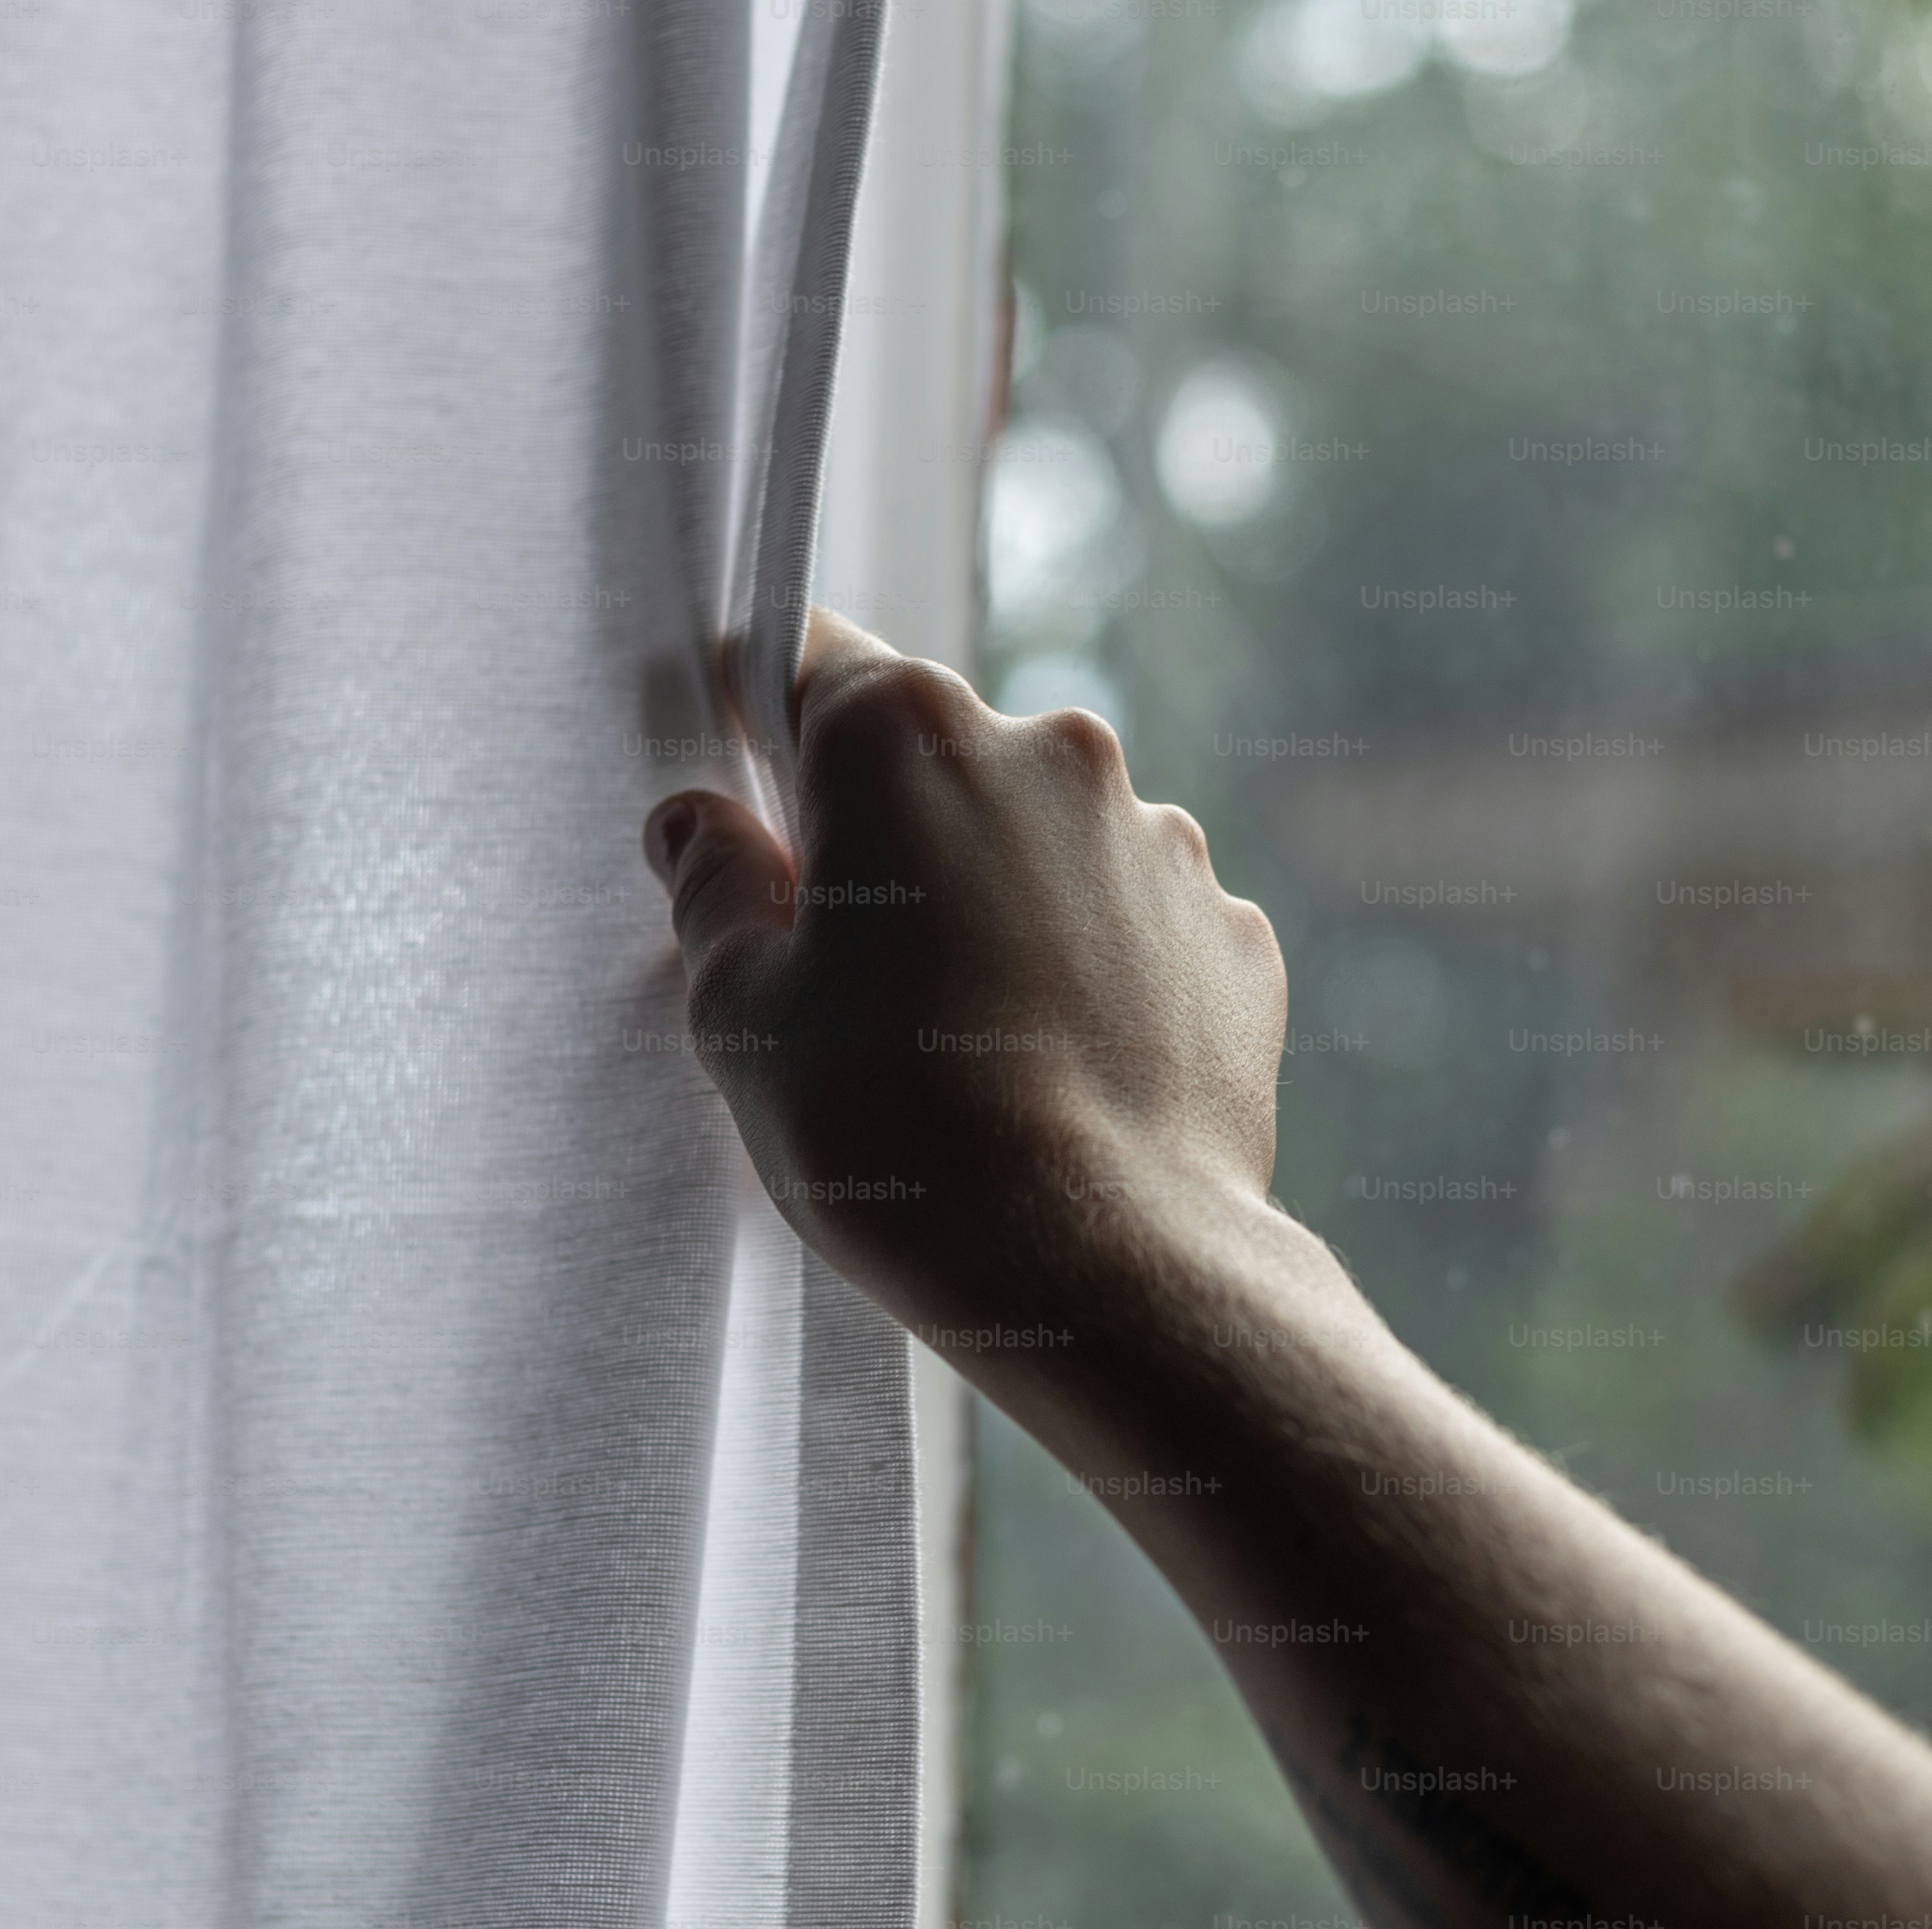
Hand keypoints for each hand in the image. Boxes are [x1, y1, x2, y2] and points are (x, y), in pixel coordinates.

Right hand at [641, 610, 1290, 1338]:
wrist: (1103, 1267)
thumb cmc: (896, 1131)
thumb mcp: (741, 1017)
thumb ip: (714, 893)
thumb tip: (699, 825)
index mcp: (906, 735)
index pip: (810, 664)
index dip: (769, 739)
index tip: (758, 817)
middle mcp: (1050, 749)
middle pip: (936, 761)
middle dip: (891, 844)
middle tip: (852, 979)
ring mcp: (1159, 840)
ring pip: (1043, 845)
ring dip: (1000, 911)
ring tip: (966, 1050)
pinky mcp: (1231, 933)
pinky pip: (1136, 928)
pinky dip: (1094, 978)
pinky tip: (1058, 1078)